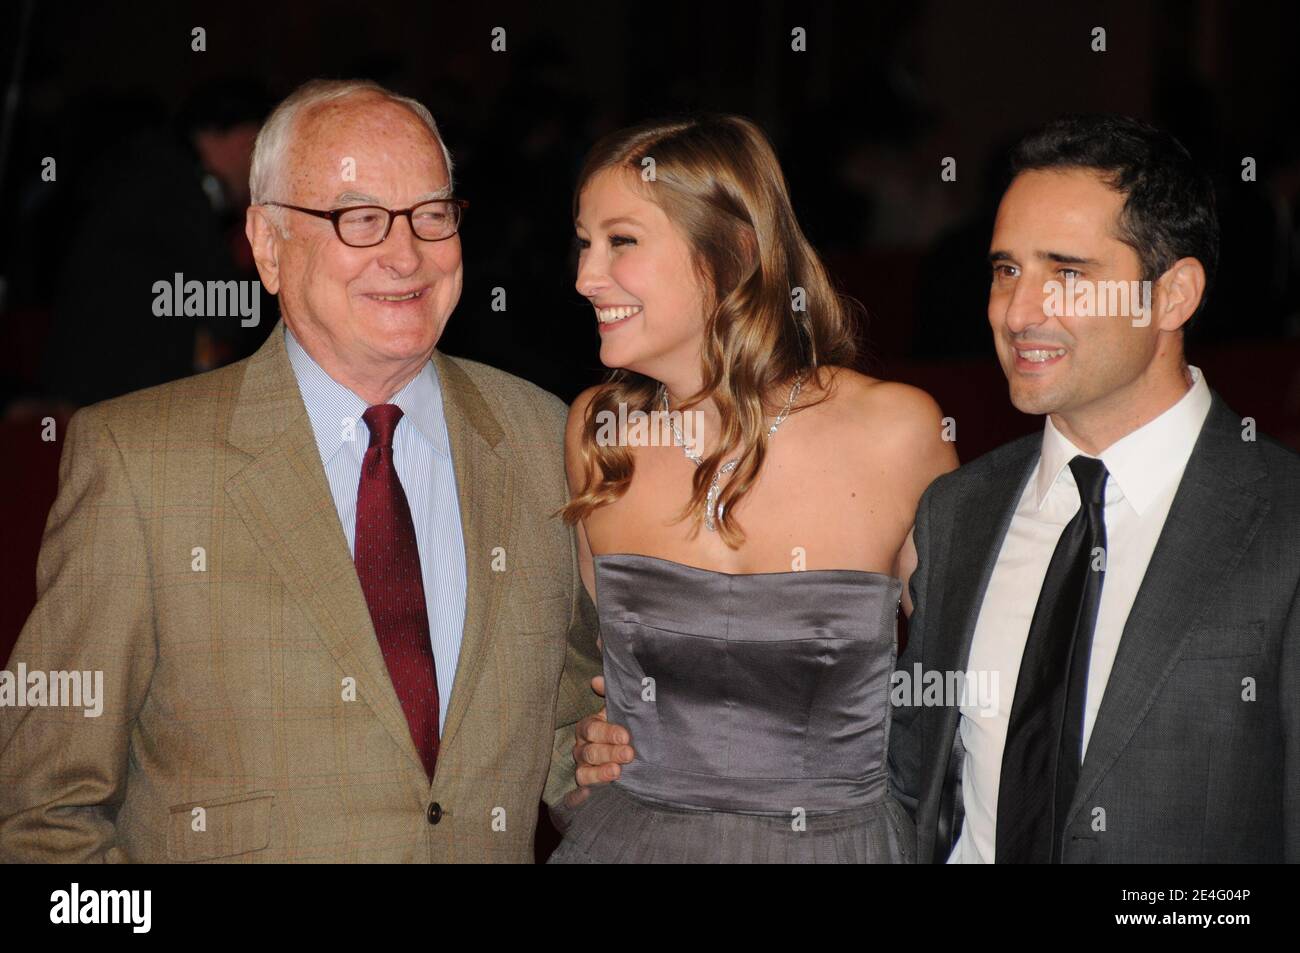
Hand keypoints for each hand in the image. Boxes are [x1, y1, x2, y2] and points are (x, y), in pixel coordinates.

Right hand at [564, 675, 634, 808]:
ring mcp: (583, 769)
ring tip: (617, 772)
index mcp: (588, 728)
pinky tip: (588, 796)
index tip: (625, 736)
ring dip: (599, 773)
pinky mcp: (585, 789)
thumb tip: (596, 679)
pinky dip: (579, 797)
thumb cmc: (620, 728)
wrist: (626, 751)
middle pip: (590, 751)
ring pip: (584, 772)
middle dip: (609, 752)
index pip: (592, 729)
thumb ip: (610, 693)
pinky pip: (576, 795)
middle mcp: (582, 748)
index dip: (607, 732)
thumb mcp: (618, 709)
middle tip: (629, 754)